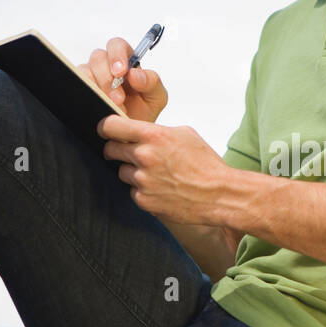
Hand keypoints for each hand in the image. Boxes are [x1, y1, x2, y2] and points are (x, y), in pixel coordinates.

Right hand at [76, 36, 167, 122]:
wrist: (131, 132)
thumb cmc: (144, 110)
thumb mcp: (156, 97)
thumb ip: (152, 82)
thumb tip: (135, 73)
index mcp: (126, 60)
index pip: (117, 45)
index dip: (117, 55)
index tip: (121, 72)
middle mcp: (106, 65)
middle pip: (98, 57)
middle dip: (108, 78)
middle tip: (118, 98)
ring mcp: (91, 76)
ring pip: (85, 71)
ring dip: (98, 89)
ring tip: (113, 106)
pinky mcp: (80, 89)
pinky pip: (76, 84)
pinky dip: (87, 94)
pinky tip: (99, 106)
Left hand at [97, 114, 231, 222]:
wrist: (219, 194)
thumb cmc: (206, 163)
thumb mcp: (184, 134)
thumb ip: (157, 130)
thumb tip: (139, 130)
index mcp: (153, 136)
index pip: (111, 126)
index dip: (106, 128)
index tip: (107, 131)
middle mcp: (144, 157)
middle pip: (110, 150)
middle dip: (117, 150)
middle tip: (130, 154)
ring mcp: (142, 180)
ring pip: (121, 172)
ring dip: (132, 172)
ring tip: (156, 174)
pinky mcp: (144, 200)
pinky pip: (132, 191)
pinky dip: (142, 190)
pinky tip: (161, 188)